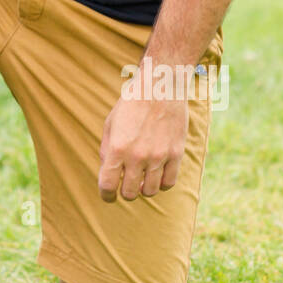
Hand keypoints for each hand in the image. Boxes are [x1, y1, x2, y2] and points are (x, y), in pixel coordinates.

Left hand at [98, 64, 188, 202]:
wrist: (160, 87)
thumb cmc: (131, 104)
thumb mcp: (110, 123)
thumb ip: (106, 150)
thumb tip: (107, 171)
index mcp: (117, 148)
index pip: (108, 185)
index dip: (106, 195)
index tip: (108, 195)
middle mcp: (137, 156)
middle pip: (130, 193)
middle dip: (125, 192)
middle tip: (125, 184)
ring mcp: (158, 156)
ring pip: (150, 191)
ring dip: (144, 188)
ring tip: (142, 178)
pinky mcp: (176, 154)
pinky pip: (169, 182)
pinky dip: (162, 183)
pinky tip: (158, 174)